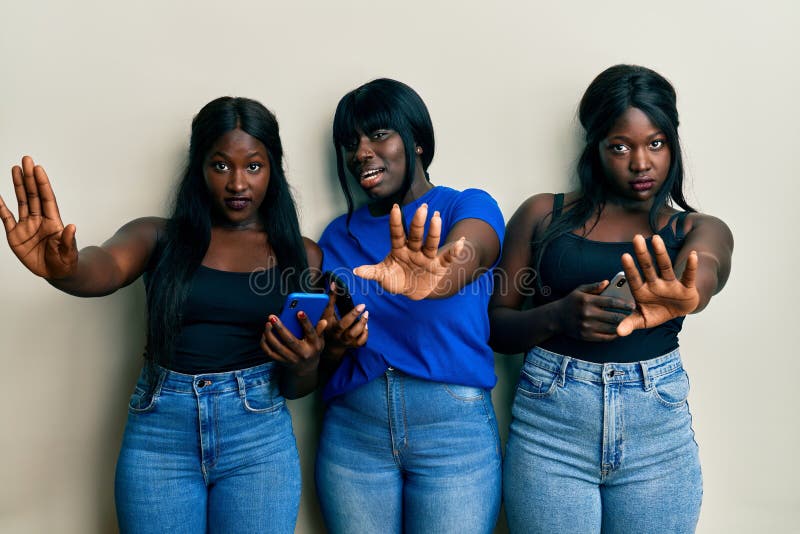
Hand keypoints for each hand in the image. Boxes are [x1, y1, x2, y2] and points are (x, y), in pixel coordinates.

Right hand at [0, 156, 76, 278]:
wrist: (55, 273)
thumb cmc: (65, 261)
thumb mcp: (68, 252)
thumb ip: (68, 240)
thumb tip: (72, 226)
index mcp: (53, 221)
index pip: (47, 198)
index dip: (42, 183)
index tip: (38, 168)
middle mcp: (40, 219)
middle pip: (33, 195)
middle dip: (29, 178)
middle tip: (26, 159)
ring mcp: (27, 225)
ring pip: (21, 201)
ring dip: (18, 185)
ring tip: (15, 169)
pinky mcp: (15, 235)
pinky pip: (6, 218)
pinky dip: (0, 207)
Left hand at [260, 311, 327, 375]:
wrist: (306, 369)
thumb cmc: (312, 349)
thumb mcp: (320, 341)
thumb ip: (320, 330)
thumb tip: (323, 321)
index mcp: (314, 345)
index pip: (310, 332)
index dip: (305, 322)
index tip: (299, 312)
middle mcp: (303, 353)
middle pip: (289, 340)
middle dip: (280, 328)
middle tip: (272, 317)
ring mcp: (292, 359)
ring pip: (277, 347)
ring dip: (270, 335)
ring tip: (267, 324)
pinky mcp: (282, 362)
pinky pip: (270, 353)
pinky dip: (265, 344)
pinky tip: (264, 335)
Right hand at [321, 288, 367, 361]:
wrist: (331, 346)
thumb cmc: (328, 325)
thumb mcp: (327, 313)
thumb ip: (331, 299)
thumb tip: (334, 284)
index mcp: (329, 325)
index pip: (332, 314)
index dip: (342, 307)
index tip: (356, 302)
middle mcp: (337, 334)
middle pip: (345, 326)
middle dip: (354, 315)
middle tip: (363, 306)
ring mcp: (345, 341)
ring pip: (354, 334)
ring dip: (362, 324)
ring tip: (366, 315)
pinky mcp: (353, 345)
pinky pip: (361, 341)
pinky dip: (365, 333)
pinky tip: (366, 325)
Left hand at [353, 203, 464, 299]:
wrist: (413, 291)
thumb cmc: (396, 279)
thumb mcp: (383, 276)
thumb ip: (372, 272)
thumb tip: (356, 271)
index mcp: (398, 249)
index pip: (396, 234)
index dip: (395, 222)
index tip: (394, 208)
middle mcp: (413, 249)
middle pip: (415, 235)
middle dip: (418, 222)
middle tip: (422, 208)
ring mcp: (426, 257)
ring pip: (430, 243)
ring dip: (434, 231)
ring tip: (437, 217)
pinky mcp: (438, 266)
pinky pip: (447, 258)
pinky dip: (454, 251)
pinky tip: (460, 243)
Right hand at [555, 281, 635, 341]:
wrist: (556, 318)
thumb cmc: (571, 302)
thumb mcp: (580, 290)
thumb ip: (594, 286)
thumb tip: (607, 282)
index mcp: (587, 300)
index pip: (611, 302)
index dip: (624, 303)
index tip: (633, 305)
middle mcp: (587, 314)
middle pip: (614, 317)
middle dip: (625, 316)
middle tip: (632, 314)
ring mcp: (587, 326)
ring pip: (611, 328)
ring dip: (621, 326)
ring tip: (627, 322)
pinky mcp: (586, 336)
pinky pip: (605, 337)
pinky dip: (614, 335)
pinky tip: (617, 330)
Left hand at [617, 234, 698, 335]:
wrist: (675, 312)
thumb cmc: (655, 312)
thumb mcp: (642, 320)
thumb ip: (629, 323)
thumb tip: (618, 332)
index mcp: (642, 290)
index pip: (634, 278)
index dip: (630, 268)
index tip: (624, 256)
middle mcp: (655, 283)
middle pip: (648, 267)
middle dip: (642, 254)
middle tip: (636, 238)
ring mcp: (670, 284)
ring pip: (665, 267)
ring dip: (661, 253)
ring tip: (656, 239)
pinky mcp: (686, 287)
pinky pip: (689, 276)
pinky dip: (691, 267)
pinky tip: (693, 255)